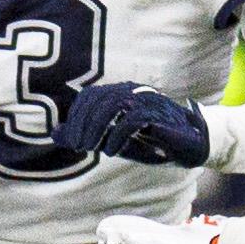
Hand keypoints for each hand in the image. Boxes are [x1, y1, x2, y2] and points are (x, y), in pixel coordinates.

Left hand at [60, 81, 210, 167]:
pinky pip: (133, 119)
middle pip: (99, 99)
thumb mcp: (113, 140)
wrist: (188, 146)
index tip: (72, 140)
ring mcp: (147, 100)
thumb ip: (87, 135)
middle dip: (83, 123)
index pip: (91, 96)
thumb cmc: (151, 142)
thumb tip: (55, 134)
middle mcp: (133, 92)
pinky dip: (117, 136)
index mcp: (122, 93)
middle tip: (79, 146)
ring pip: (114, 104)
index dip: (77, 116)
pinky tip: (111, 151)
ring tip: (92, 148)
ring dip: (97, 128)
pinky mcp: (159, 114)